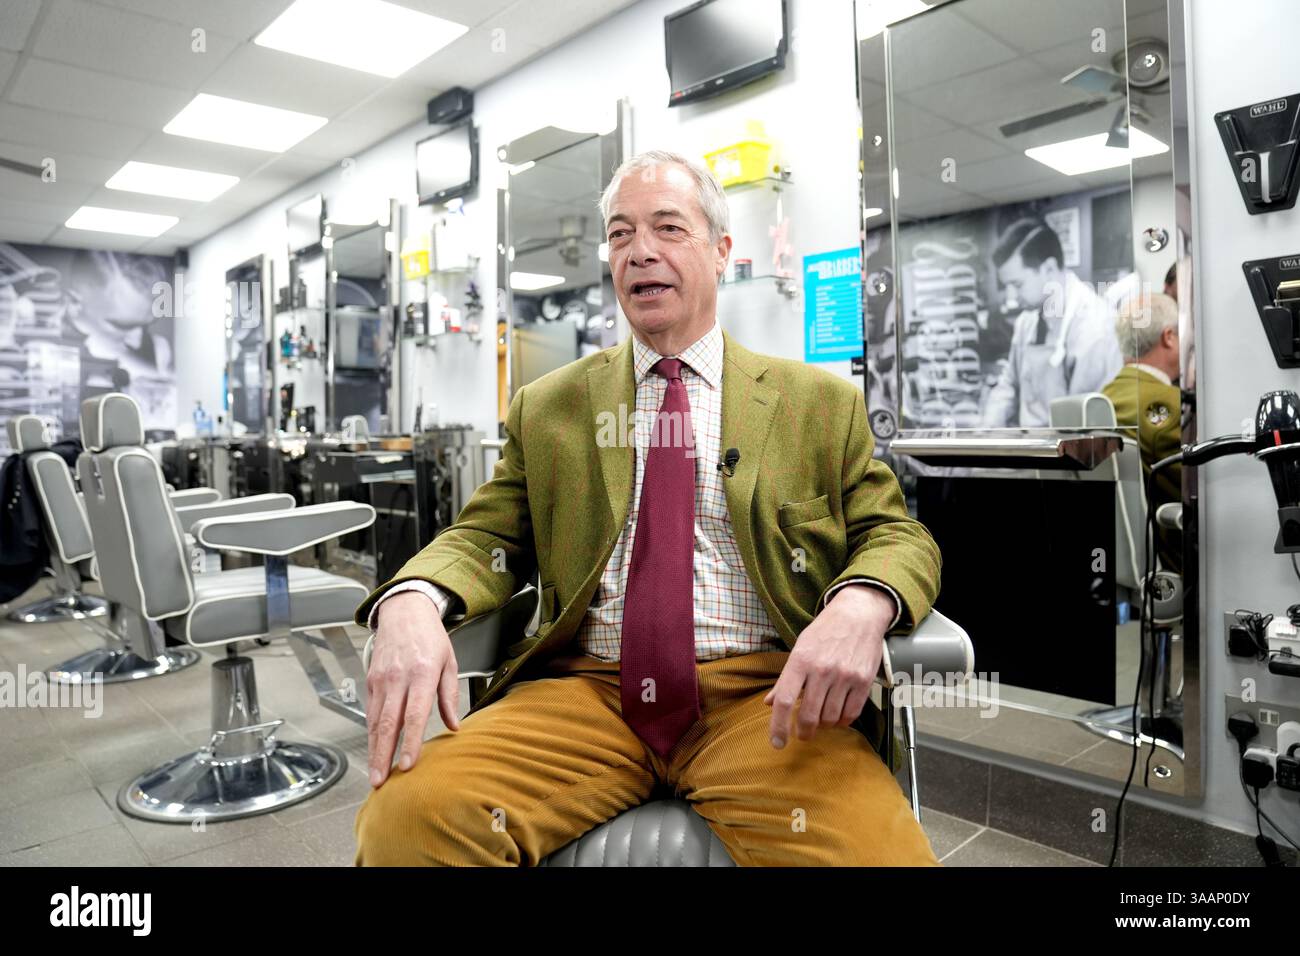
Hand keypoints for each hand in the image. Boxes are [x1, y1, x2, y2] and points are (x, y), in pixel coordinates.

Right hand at [366, 591, 460, 786]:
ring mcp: (381, 680)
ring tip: (375, 774)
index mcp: (421, 674)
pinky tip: (374, 750)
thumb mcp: (449, 662)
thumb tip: (454, 726)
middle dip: (383, 755)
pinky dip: (372, 734)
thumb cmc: (430, 637)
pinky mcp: (371, 681)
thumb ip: (449, 695)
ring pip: (375, 721)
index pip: (414, 715)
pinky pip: (371, 712)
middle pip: (388, 724)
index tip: (408, 765)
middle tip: (381, 781)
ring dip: (374, 750)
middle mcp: (398, 678)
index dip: (410, 742)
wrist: (404, 611)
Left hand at [764, 584, 893, 748]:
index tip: (777, 743)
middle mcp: (822, 669)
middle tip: (802, 734)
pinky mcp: (863, 681)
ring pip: (831, 718)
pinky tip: (838, 716)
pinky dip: (843, 721)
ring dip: (824, 725)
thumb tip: (769, 703)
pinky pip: (851, 714)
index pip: (785, 700)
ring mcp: (845, 676)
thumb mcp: (800, 648)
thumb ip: (785, 678)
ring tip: (821, 719)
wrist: (859, 614)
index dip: (778, 726)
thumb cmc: (825, 631)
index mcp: (801, 660)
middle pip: (809, 715)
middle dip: (804, 732)